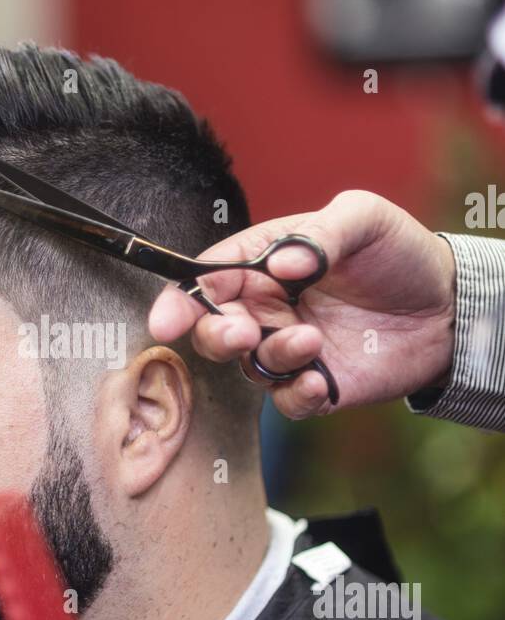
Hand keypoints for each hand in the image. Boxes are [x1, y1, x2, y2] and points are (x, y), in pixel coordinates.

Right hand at [149, 191, 456, 418]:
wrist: (450, 304)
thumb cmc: (399, 253)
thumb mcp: (365, 219)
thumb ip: (320, 233)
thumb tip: (281, 263)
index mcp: (264, 262)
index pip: (208, 279)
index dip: (181, 300)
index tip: (169, 319)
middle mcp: (268, 308)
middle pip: (214, 328)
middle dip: (217, 334)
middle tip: (245, 332)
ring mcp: (290, 348)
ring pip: (250, 366)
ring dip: (273, 357)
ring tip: (313, 342)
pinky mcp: (317, 384)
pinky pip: (288, 400)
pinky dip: (298, 395)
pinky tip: (324, 381)